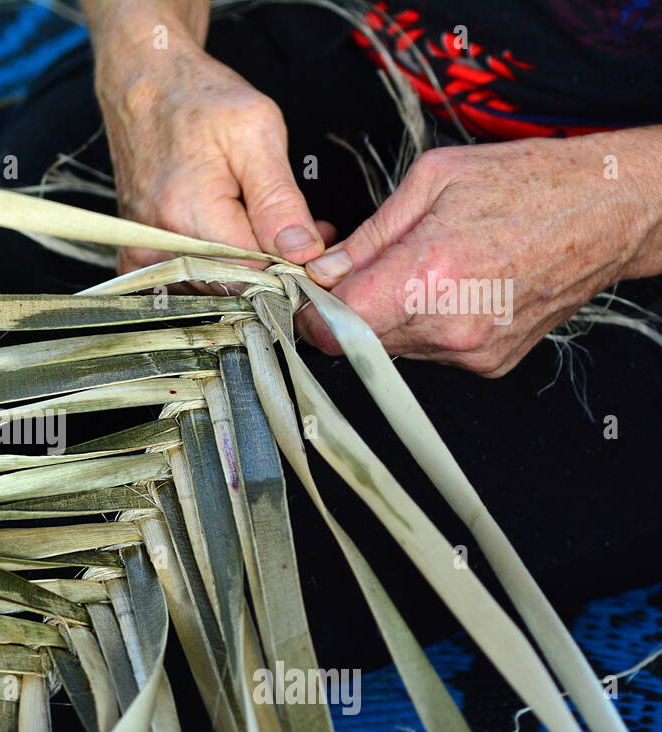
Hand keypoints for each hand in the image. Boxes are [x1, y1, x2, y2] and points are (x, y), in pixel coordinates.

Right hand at [93, 30, 332, 282]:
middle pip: (233, 287)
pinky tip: (224, 241)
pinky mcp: (136, 257)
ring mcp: (143, 254)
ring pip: (211, 290)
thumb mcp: (257, 133)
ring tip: (258, 224)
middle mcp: (160, 244)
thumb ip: (279, 199)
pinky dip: (212, 272)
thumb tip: (302, 252)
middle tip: (295, 229)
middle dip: (271, 266)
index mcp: (191, 216)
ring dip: (243, 268)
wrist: (145, 86)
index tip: (313, 239)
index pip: (257, 274)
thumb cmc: (200, 101)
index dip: (293, 263)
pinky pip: (182, 286)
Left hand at [301, 129, 661, 376]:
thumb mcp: (432, 180)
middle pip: (357, 342)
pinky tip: (451, 288)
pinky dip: (425, 325)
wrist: (611, 210)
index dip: (309, 311)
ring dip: (387, 317)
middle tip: (358, 271)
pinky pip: (431, 353)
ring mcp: (471, 352)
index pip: (332, 328)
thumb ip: (367, 236)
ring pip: (392, 349)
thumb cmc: (528, 183)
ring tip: (419, 270)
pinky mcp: (490, 364)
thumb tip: (321, 271)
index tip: (306, 293)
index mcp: (426, 277)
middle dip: (347, 310)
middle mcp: (448, 326)